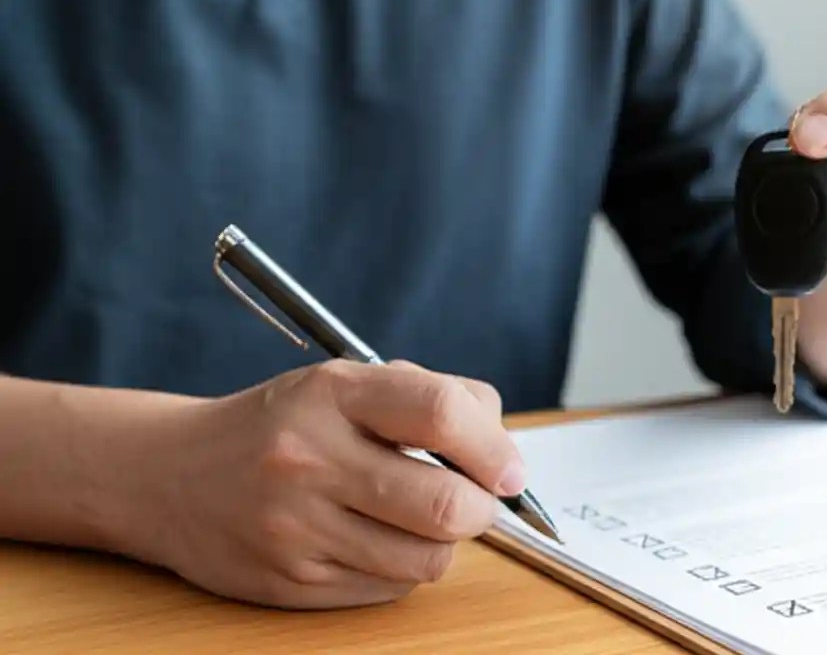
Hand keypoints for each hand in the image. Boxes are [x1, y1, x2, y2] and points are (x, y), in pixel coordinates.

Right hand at [123, 360, 522, 608]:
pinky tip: (374, 542)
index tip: (509, 471)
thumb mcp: (344, 385)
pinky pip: (388, 590)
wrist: (168, 476)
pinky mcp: (289, 582)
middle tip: (475, 502)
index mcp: (332, 393)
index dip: (494, 448)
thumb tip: (503, 451)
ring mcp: (296, 527)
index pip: (441, 412)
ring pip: (426, 559)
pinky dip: (401, 570)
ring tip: (420, 520)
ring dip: (443, 544)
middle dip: (480, 509)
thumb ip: (431, 399)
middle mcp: (310, 458)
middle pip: (445, 504)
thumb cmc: (281, 426)